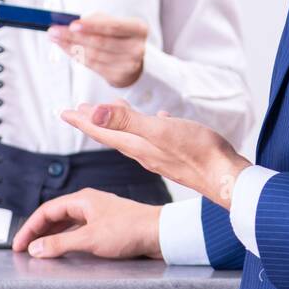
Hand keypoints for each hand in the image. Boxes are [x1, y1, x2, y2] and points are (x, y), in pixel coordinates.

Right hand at [11, 187, 162, 258]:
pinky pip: (79, 231)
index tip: (18, 244)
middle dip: (38, 232)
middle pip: (55, 216)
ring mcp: (98, 215)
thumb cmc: (130, 229)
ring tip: (40, 250)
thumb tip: (36, 248)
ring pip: (67, 224)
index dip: (29, 228)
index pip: (46, 211)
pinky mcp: (107, 227)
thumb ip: (61, 244)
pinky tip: (65, 250)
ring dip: (52, 236)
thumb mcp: (90, 239)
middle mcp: (89, 204)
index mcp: (82, 200)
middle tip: (25, 248)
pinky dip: (67, 240)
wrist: (160, 233)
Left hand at [47, 13, 147, 87]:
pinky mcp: (119, 76)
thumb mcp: (114, 23)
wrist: (132, 59)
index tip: (72, 24)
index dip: (92, 26)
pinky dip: (76, 56)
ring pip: (93, 55)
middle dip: (73, 36)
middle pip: (100, 42)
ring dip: (70, 46)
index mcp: (138, 28)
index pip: (113, 27)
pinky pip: (92, 65)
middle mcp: (136, 47)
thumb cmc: (120, 36)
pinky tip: (66, 48)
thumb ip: (96, 20)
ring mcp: (129, 64)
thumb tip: (69, 23)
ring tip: (56, 38)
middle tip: (54, 31)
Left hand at [59, 99, 250, 206]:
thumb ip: (127, 122)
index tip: (63, 111)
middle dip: (94, 122)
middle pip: (112, 135)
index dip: (82, 119)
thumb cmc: (197, 152)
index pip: (101, 131)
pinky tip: (160, 119)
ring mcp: (161, 156)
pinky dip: (152, 126)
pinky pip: (157, 138)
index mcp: (137, 145)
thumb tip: (95, 113)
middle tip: (78, 112)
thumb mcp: (159, 131)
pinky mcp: (178, 156)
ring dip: (119, 124)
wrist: (225, 177)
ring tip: (111, 113)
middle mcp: (145, 153)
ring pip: (132, 137)